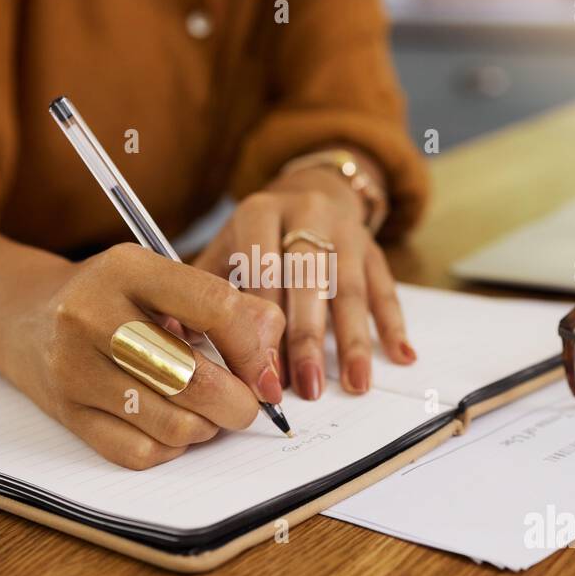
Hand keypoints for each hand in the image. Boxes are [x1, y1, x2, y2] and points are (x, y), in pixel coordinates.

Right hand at [0, 244, 285, 468]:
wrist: (23, 316)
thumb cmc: (112, 299)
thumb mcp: (162, 281)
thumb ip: (228, 306)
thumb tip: (273, 358)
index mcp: (126, 268)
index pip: (215, 309)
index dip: (255, 350)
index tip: (267, 376)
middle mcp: (91, 314)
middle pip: (193, 378)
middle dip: (238, 403)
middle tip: (246, 405)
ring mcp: (73, 367)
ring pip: (171, 423)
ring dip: (205, 428)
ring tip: (207, 413)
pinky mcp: (66, 413)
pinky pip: (140, 451)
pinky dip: (170, 447)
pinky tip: (170, 426)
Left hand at [193, 162, 415, 400]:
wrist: (312, 188)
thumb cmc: (258, 235)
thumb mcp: (225, 245)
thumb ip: (202, 287)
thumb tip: (173, 338)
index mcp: (260, 213)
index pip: (263, 270)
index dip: (263, 324)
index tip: (262, 373)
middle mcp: (306, 215)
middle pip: (309, 279)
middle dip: (308, 338)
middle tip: (308, 387)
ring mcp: (345, 231)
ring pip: (351, 287)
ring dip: (354, 340)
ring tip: (355, 384)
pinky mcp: (374, 247)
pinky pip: (386, 287)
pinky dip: (394, 323)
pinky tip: (401, 356)